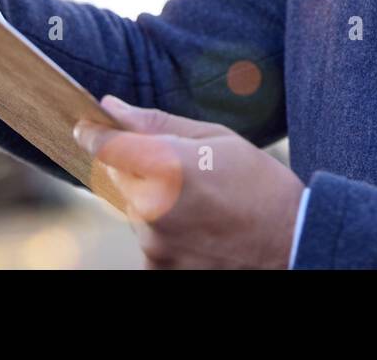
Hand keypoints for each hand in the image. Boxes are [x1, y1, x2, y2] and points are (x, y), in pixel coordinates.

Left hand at [73, 96, 303, 269]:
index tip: (85, 127)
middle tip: (179, 169)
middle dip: (137, 167)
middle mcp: (153, 207)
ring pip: (133, 209)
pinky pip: (147, 238)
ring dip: (152, 199)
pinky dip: (164, 228)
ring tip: (199, 201)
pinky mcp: (159, 268)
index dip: (91, 133)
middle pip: (119, 177)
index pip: (105, 147)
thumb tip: (113, 108)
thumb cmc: (259, 183)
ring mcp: (154, 244)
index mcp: (167, 165)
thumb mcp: (215, 138)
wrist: (292, 242)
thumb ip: (158, 123)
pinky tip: (198, 225)